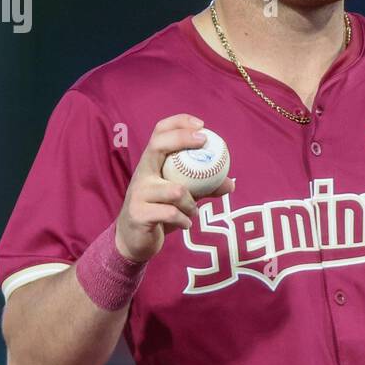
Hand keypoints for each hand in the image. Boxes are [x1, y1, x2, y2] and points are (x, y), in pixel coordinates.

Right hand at [114, 114, 235, 262]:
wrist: (133, 241)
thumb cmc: (160, 213)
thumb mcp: (183, 197)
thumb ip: (204, 187)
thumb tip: (231, 183)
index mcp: (151, 164)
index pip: (159, 133)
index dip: (178, 123)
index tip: (202, 125)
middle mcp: (142, 174)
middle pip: (157, 146)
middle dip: (182, 139)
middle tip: (203, 143)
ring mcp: (138, 193)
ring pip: (175, 190)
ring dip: (191, 202)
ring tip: (193, 211)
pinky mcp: (138, 214)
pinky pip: (171, 213)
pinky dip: (185, 219)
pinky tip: (186, 224)